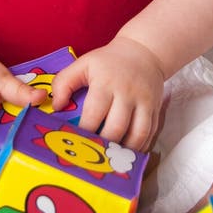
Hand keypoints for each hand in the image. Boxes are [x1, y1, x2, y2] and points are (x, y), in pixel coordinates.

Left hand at [50, 37, 164, 151]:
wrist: (143, 52)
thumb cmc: (109, 61)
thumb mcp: (83, 64)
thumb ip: (64, 83)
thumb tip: (57, 107)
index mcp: (106, 82)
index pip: (94, 114)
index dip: (84, 133)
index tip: (76, 145)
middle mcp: (127, 93)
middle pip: (116, 128)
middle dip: (104, 146)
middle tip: (92, 158)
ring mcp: (144, 102)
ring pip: (137, 135)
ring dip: (124, 151)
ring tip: (111, 160)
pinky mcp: (156, 109)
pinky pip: (150, 134)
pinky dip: (139, 148)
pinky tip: (127, 154)